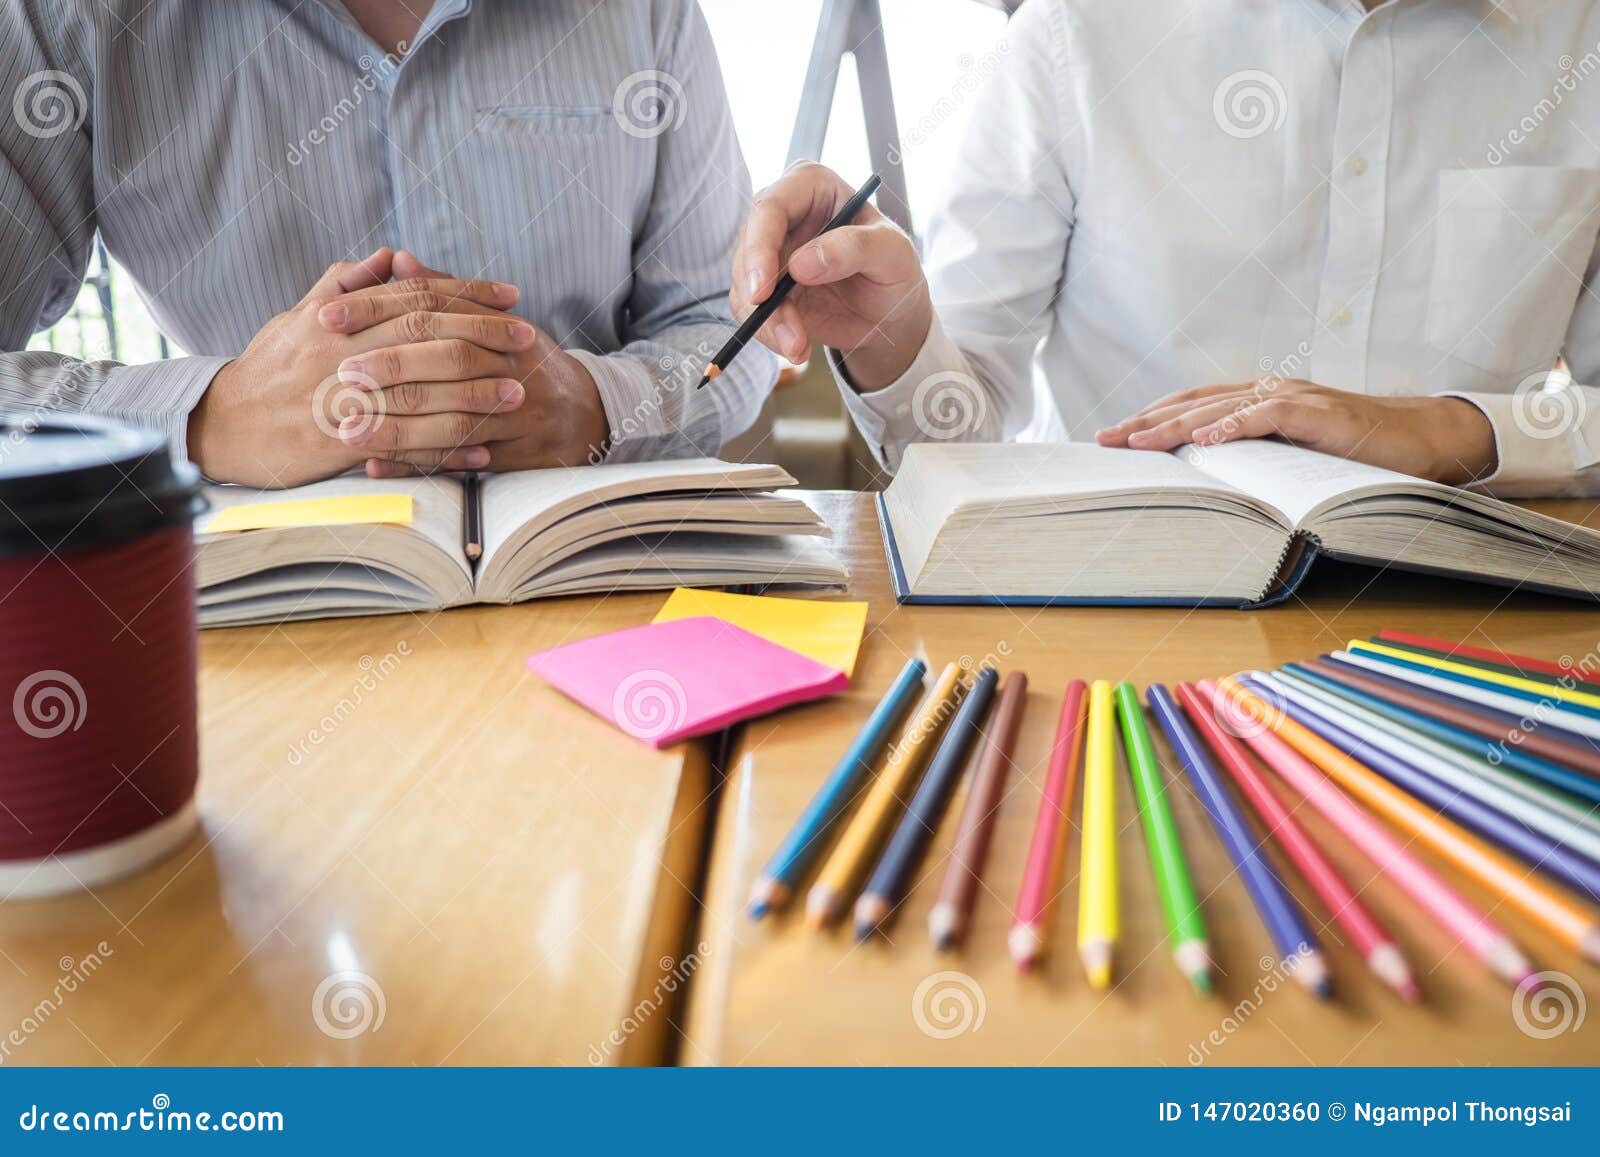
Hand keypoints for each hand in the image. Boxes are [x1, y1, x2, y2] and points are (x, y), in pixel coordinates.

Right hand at [188, 248, 526, 486]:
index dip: (467, 292)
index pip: (415, 295)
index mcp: (339, 317)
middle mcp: (344, 353)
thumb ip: (346, 283)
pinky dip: (447, 449)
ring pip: (422, 391)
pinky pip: (405, 445)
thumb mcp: (300, 314)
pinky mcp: (342, 444)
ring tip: (518, 392)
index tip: (511, 294)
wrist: (224, 424)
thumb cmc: (269, 367)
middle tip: (529, 337)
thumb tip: (388, 255)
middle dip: (484, 334)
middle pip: (427, 336)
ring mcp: (344, 399)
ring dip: (475, 393)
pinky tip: (483, 450)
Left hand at [328, 253, 608, 477]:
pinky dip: (418, 464)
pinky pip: (464, 460)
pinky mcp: (520, 453)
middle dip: (392, 366)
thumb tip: (397, 259)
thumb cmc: (523, 362)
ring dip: (398, 426)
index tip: (327, 315)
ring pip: (454, 416)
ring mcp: (520, 411)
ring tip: (346, 430)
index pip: (432, 307)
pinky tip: (377, 466)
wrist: (584, 414)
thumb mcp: (492, 320)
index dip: (377, 309)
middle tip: (341, 373)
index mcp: (499, 324)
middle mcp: (514, 364)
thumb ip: (443, 292)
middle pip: (449, 359)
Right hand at [731, 162, 929, 390]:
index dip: (760, 247)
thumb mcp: (893, 252)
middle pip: (748, 248)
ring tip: (799, 348)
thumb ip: (855, 248)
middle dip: (759, 295)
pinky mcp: (765, 289)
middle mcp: (783, 215)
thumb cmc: (894, 267)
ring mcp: (770, 253)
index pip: (770, 207)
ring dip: (767, 323)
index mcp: (811, 186)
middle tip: (785, 333)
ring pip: (744, 285)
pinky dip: (769, 335)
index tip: (764, 290)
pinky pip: (749, 312)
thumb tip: (802, 264)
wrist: (888, 309)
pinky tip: (797, 348)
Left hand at [1095, 378, 1497, 483]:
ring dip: (1175, 424)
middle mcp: (1269, 391)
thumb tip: (1204, 482)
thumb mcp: (1292, 457)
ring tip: (1138, 441)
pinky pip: (1268, 415)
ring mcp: (1293, 398)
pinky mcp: (1318, 412)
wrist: (1421, 440)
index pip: (1192, 405)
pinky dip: (1235, 425)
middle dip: (1146, 422)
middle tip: (1105, 440)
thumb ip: (1253, 458)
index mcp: (1259, 400)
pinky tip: (1205, 438)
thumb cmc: (1355, 452)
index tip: (1112, 439)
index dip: (1151, 418)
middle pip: (1194, 403)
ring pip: (1221, 406)